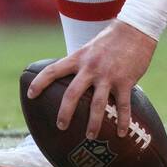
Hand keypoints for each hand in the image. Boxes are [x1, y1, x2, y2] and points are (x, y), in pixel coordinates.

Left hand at [26, 20, 156, 137]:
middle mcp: (91, 68)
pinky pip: (123, 106)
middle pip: (72, 94)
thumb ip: (81, 63)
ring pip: (97, 104)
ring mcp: (109, 75)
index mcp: (79, 58)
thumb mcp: (90, 48)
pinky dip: (122, 121)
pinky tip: (121, 133)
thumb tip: (70, 78)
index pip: (54, 70)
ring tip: (90, 136)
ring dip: (93, 124)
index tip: (30, 95)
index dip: (40, 83)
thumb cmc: (111, 39)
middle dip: (65, 113)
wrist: (135, 30)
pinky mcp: (126, 81)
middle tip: (61, 126)